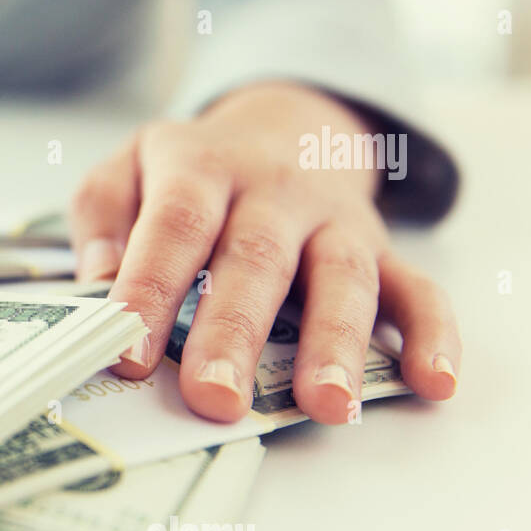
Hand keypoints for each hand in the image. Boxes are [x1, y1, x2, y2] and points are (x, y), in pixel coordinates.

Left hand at [69, 82, 459, 423]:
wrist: (286, 124)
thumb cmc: (193, 168)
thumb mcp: (130, 165)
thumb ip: (103, 211)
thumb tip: (97, 276)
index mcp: (203, 168)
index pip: (175, 228)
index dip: (151, 290)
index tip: (130, 357)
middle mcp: (274, 191)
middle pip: (256, 260)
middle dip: (236, 332)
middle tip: (215, 397)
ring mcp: (333, 221)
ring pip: (341, 276)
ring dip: (335, 342)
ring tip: (326, 406)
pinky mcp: (381, 249)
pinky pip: (417, 286)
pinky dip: (432, 333)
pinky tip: (433, 382)